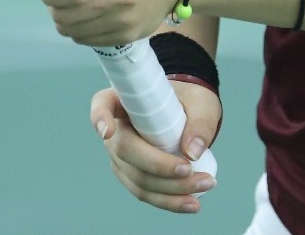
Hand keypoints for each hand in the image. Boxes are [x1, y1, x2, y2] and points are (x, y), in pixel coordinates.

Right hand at [90, 80, 221, 212]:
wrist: (191, 114)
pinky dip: (168, 201)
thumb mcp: (201, 102)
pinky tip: (191, 203)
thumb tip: (192, 152)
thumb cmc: (190, 101)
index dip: (100, 117)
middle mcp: (116, 129)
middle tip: (190, 169)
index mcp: (125, 100)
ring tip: (204, 185)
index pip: (102, 104)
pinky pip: (145, 192)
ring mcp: (121, 156)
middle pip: (125, 150)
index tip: (108, 131)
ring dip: (170, 189)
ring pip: (137, 178)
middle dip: (158, 166)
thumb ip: (200, 122)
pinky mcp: (132, 176)